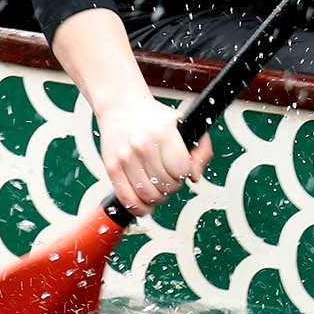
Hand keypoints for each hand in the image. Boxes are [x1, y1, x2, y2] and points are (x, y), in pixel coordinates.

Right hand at [97, 92, 209, 215]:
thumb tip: (195, 177)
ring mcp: (125, 157)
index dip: (185, 174)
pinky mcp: (112, 167)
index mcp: (163, 132)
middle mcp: (143, 144)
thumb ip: (201, 150)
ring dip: (157, 198)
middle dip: (172, 186)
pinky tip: (145, 204)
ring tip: (158, 188)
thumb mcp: (184, 124)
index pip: (181, 170)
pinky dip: (138, 207)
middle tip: (170, 179)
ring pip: (148, 195)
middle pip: (165, 185)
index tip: (181, 170)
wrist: (121, 106)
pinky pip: (126, 198)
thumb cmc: (154, 117)